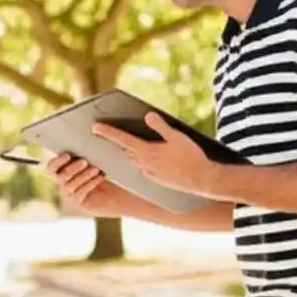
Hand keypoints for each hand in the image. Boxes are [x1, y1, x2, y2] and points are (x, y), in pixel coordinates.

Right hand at [45, 152, 125, 217]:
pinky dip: (89, 184)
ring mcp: (71, 194)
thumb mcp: (99, 157)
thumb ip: (87, 151)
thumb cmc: (111, 169)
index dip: (57, 161)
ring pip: (69, 185)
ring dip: (82, 176)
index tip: (67, 154)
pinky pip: (79, 194)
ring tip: (96, 169)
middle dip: (72, 168)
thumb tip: (86, 135)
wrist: (124, 190)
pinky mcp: (81, 203)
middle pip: (59, 176)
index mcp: (65, 168)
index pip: (52, 167)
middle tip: (85, 161)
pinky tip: (100, 177)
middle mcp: (65, 182)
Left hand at [92, 113, 219, 195]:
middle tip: (102, 133)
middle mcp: (144, 164)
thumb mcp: (177, 137)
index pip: (122, 139)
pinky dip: (138, 159)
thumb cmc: (191, 157)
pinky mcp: (154, 179)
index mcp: (147, 151)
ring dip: (126, 151)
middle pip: (124, 150)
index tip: (94, 127)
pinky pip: (141, 167)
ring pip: (132, 159)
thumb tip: (148, 116)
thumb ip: (161, 126)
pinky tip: (143, 155)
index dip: (108, 132)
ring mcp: (148, 173)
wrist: (201, 180)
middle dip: (114, 142)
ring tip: (122, 142)